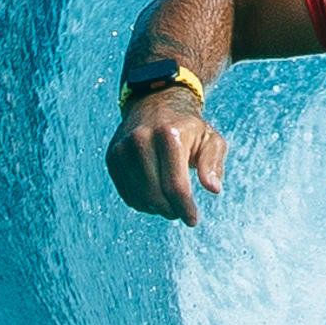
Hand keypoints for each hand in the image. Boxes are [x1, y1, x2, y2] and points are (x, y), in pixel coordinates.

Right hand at [104, 95, 227, 220]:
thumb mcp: (210, 139)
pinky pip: (127, 194)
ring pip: (140, 198)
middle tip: (182, 212)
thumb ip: (213, 163)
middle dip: (172, 210)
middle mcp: (141, 140)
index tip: (193, 220)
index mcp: (168, 135)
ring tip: (170, 203)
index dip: (185, 209)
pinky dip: (143, 203)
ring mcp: (122, 149)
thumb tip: (213, 189)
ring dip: (157, 208)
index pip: (175, 186)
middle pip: (155, 195)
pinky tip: (155, 195)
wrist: (156, 104)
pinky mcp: (112, 157)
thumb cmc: (189, 128)